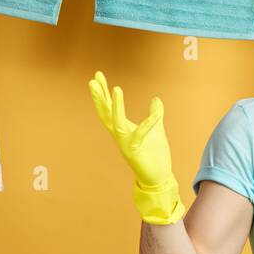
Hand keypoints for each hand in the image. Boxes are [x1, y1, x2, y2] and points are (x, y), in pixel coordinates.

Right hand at [89, 71, 185, 224]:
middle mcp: (120, 135)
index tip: (97, 76)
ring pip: (115, 122)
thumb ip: (154, 113)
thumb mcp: (156, 129)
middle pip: (105, 113)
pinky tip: (155, 111)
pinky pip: (140, 133)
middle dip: (99, 96)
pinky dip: (148, 122)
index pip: (109, 108)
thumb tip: (155, 98)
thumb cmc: (155, 155)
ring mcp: (125, 143)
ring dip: (115, 106)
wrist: (159, 177)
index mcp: (123, 128)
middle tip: (93, 79)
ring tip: (115, 89)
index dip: (102, 92)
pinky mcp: (135, 151)